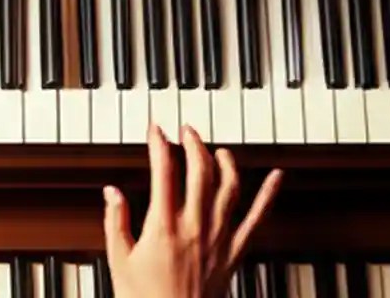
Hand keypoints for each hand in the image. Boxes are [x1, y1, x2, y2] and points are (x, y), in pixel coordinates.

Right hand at [103, 125, 281, 297]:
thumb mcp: (119, 259)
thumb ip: (116, 221)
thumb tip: (112, 192)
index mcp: (163, 226)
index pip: (162, 171)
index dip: (158, 144)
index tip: (155, 130)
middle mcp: (194, 227)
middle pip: (200, 171)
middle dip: (193, 144)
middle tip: (186, 131)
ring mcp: (218, 238)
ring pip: (229, 187)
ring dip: (224, 161)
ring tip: (217, 149)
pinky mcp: (234, 252)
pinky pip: (257, 218)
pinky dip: (269, 195)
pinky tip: (276, 176)